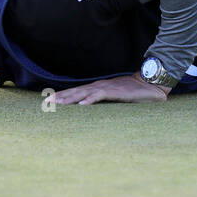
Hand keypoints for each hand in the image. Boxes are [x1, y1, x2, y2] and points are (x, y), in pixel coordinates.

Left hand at [51, 75, 169, 104]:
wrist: (151, 84)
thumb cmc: (134, 93)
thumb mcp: (116, 98)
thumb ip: (105, 103)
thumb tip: (93, 112)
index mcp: (98, 88)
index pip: (76, 92)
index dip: (62, 96)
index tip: (48, 101)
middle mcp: (99, 86)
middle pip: (76, 91)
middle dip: (60, 97)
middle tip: (46, 103)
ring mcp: (107, 88)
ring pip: (84, 93)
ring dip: (70, 98)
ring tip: (58, 104)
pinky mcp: (116, 92)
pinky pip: (101, 96)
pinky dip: (90, 100)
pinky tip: (82, 105)